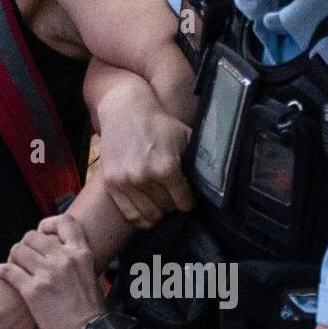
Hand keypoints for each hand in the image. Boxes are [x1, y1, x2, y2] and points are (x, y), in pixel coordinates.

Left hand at [0, 214, 104, 328]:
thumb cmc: (91, 312)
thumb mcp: (91, 276)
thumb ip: (76, 261)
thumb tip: (62, 253)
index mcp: (81, 253)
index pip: (65, 221)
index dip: (49, 224)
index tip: (43, 234)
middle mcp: (63, 258)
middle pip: (32, 236)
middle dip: (25, 246)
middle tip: (24, 259)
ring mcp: (47, 273)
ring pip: (18, 250)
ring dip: (12, 258)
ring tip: (13, 268)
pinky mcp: (33, 290)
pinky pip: (8, 270)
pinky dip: (0, 271)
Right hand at [96, 90, 194, 228]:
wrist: (125, 110)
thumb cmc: (160, 124)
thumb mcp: (186, 137)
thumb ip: (199, 160)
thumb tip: (215, 184)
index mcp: (166, 168)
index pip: (185, 203)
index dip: (190, 201)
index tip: (189, 196)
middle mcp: (144, 178)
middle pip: (168, 209)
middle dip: (174, 203)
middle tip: (174, 195)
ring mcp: (126, 182)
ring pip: (150, 215)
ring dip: (158, 211)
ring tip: (161, 201)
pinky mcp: (112, 184)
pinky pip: (130, 215)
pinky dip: (142, 218)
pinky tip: (148, 210)